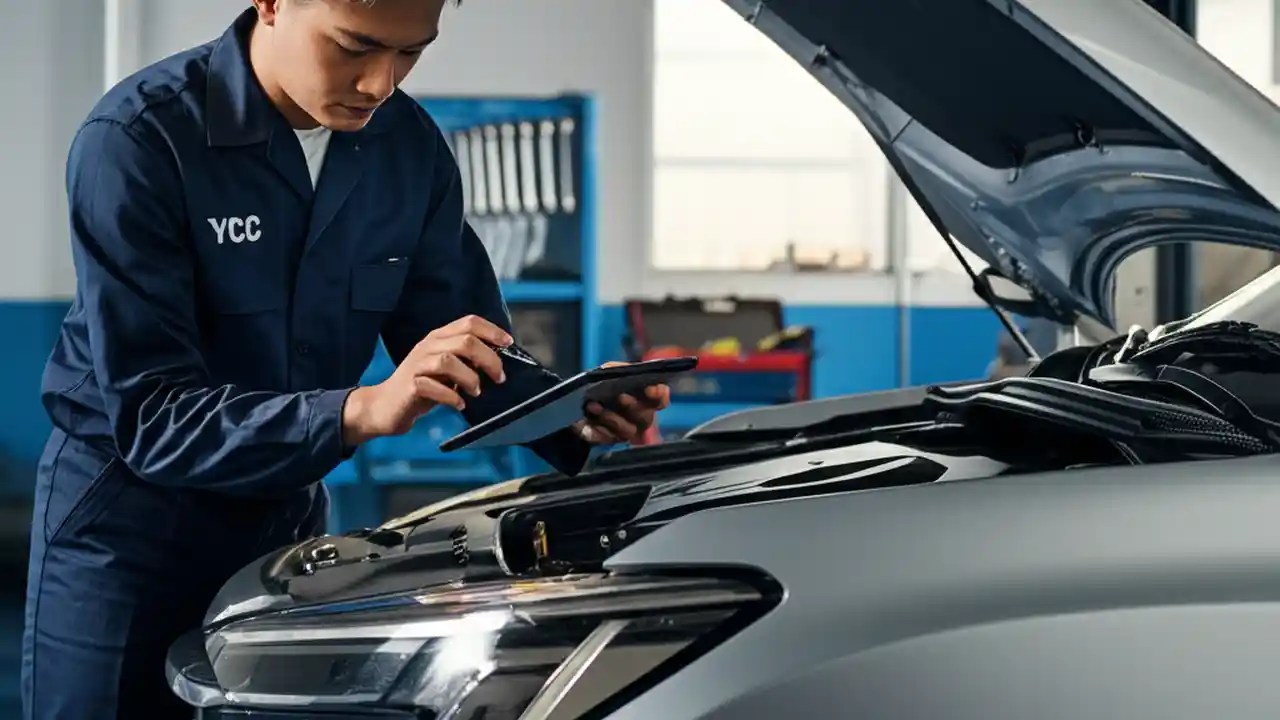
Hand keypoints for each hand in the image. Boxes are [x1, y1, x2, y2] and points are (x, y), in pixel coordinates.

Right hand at [342, 315, 510, 444]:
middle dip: (489, 359)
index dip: (492, 330)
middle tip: (498, 378)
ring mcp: (417, 365)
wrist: (385, 406)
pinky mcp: (410, 386)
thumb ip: (466, 360)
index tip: (509, 343)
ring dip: (470, 378)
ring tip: (476, 392)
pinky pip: (433, 386)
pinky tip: (459, 404)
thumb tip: (497, 360)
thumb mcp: (446, 369)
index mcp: (438, 338)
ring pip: (449, 361)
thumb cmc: (422, 387)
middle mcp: (428, 346)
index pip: (468, 322)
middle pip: (465, 341)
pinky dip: (452, 396)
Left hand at [573, 362, 671, 444]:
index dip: (659, 395)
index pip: (661, 399)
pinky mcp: (608, 440)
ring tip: (594, 406)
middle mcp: (641, 418)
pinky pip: (605, 439)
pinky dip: (596, 431)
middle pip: (645, 418)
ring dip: (611, 418)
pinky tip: (587, 424)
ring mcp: (626, 431)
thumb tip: (615, 372)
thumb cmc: (603, 384)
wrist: (582, 400)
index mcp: (647, 399)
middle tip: (621, 397)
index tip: (650, 389)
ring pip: (627, 430)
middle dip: (633, 406)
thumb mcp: (609, 372)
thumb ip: (616, 370)